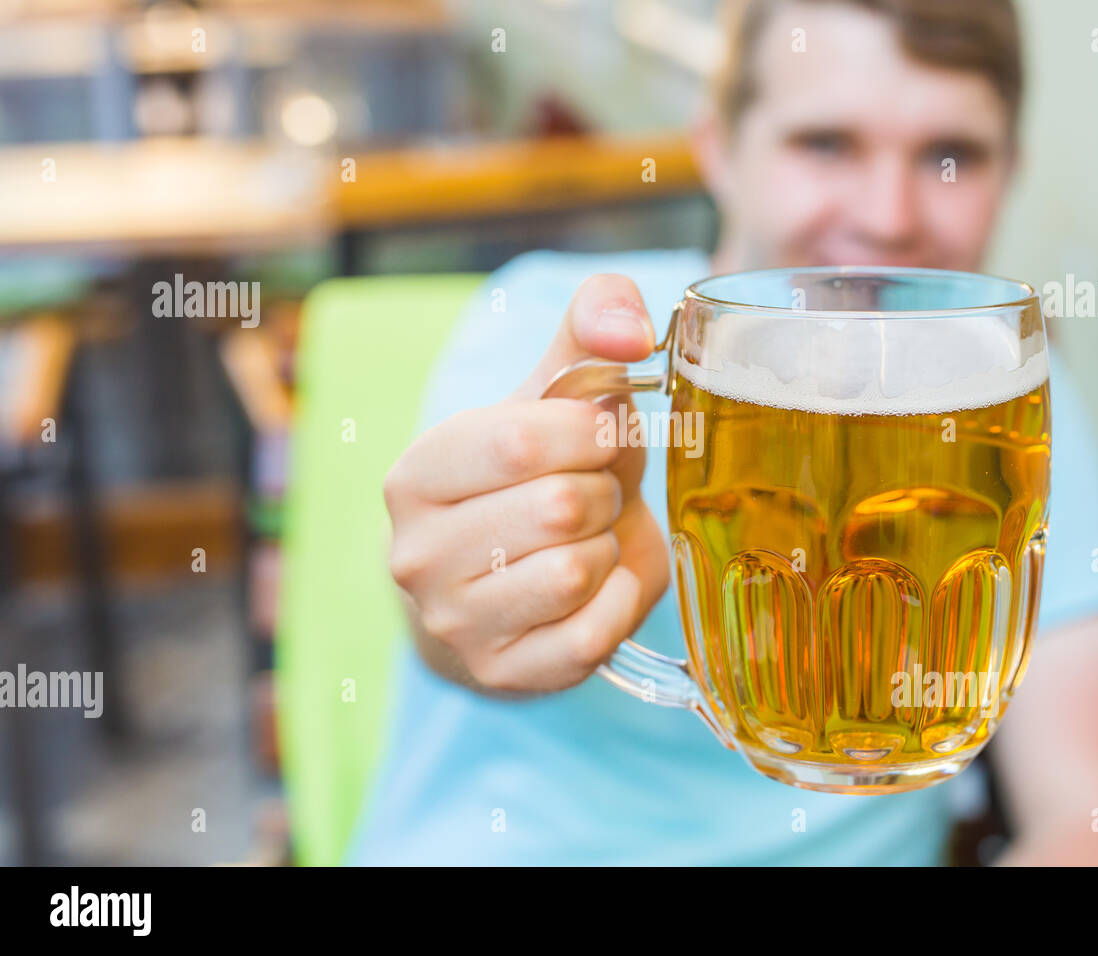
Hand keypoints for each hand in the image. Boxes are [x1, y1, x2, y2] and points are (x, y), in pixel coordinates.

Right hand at [383, 274, 669, 692]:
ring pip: (577, 572)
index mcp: (416, 475)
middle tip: (596, 493)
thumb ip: (589, 332)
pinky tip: (602, 584)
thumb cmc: (531, 480)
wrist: (497, 588)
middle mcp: (415, 555)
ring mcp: (453, 624)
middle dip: (605, 492)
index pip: (516, 440)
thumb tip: (629, 326)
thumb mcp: (547, 399)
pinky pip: (594, 634)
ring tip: (590, 537)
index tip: (606, 432)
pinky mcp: (502, 674)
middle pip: (560, 507)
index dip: (593, 431)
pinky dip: (620, 600)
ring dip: (610, 546)